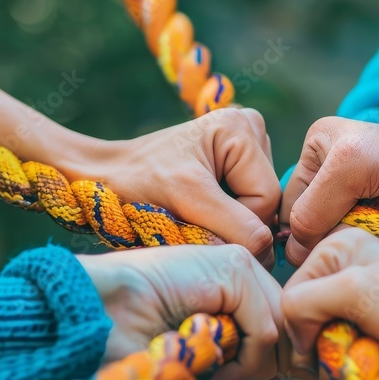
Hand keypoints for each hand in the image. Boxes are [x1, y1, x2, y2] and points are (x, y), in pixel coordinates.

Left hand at [64, 108, 279, 264]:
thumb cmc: (138, 184)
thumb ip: (237, 228)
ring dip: (231, 217)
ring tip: (196, 207)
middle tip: (196, 218)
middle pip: (267, 199)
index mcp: (242, 126)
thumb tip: (270, 253)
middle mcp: (250, 126)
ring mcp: (245, 140)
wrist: (108, 174)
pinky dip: (227, 211)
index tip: (201, 225)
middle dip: (236, 220)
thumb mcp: (190, 204)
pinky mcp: (237, 157)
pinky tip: (200, 203)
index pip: (268, 197)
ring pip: (259, 203)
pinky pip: (249, 199)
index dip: (240, 225)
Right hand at [76, 244, 284, 379]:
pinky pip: (265, 329)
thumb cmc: (132, 332)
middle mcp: (237, 266)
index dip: (271, 359)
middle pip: (285, 322)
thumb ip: (235, 351)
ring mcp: (236, 262)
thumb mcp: (194, 346)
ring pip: (279, 327)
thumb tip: (284, 369)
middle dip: (267, 364)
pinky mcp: (232, 269)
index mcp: (229, 279)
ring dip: (253, 368)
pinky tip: (216, 374)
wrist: (94, 309)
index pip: (278, 319)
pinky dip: (246, 363)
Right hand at [280, 110, 378, 265]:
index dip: (303, 227)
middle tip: (364, 225)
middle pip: (306, 224)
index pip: (286, 204)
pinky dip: (364, 243)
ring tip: (377, 227)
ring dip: (349, 239)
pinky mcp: (370, 216)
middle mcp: (327, 168)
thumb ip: (313, 205)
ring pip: (328, 238)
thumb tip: (293, 248)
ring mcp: (349, 195)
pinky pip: (351, 242)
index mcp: (316, 146)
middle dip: (329, 232)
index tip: (339, 227)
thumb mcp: (353, 169)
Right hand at [281, 228, 378, 379]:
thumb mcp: (352, 291)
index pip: (289, 297)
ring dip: (355, 362)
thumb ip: (301, 303)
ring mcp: (363, 307)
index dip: (303, 327)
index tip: (331, 339)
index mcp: (337, 248)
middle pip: (306, 327)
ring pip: (329, 351)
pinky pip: (353, 363)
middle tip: (363, 348)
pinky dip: (372, 369)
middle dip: (332, 348)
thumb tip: (293, 337)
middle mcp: (347, 274)